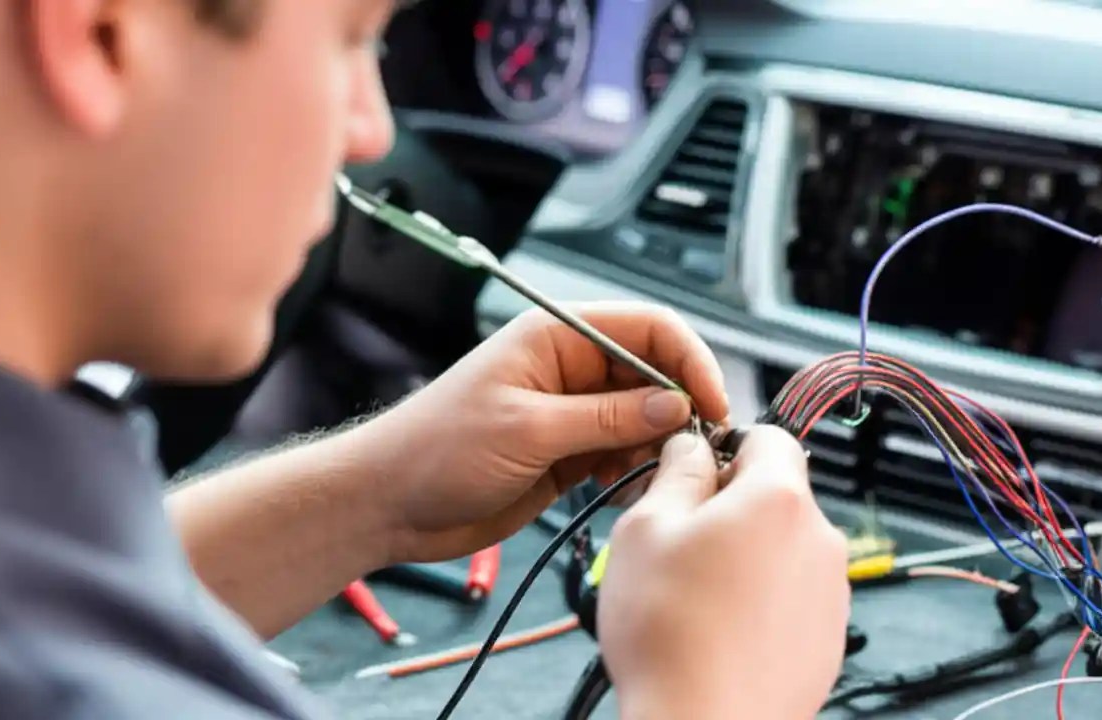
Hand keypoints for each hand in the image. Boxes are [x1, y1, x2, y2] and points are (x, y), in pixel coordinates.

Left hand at [368, 302, 728, 562]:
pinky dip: (637, 471)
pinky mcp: (569, 455)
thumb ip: (607, 418)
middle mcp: (571, 369)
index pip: (648, 327)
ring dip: (660, 446)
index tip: (711, 403)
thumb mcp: (528, 429)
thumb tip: (676, 405)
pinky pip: (624, 454)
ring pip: (645, 419)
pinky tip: (628, 491)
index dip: (689, 359)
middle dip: (681, 408)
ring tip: (655, 477)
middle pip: (654, 373)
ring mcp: (572, 413)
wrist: (390, 503)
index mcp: (557, 337)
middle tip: (695, 451)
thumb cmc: (437, 449)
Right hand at [598, 428, 848, 719]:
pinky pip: (791, 596)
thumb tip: (692, 447)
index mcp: (779, 499)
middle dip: (730, 506)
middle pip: (777, 495)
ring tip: (693, 595)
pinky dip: (759, 600)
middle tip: (678, 541)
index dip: (726, 445)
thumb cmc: (670, 634)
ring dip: (744, 555)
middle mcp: (820, 539)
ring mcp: (830, 593)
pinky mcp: (827, 639)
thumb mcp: (645, 528)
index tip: (694, 472)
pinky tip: (718, 628)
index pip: (769, 436)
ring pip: (782, 547)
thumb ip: (676, 472)